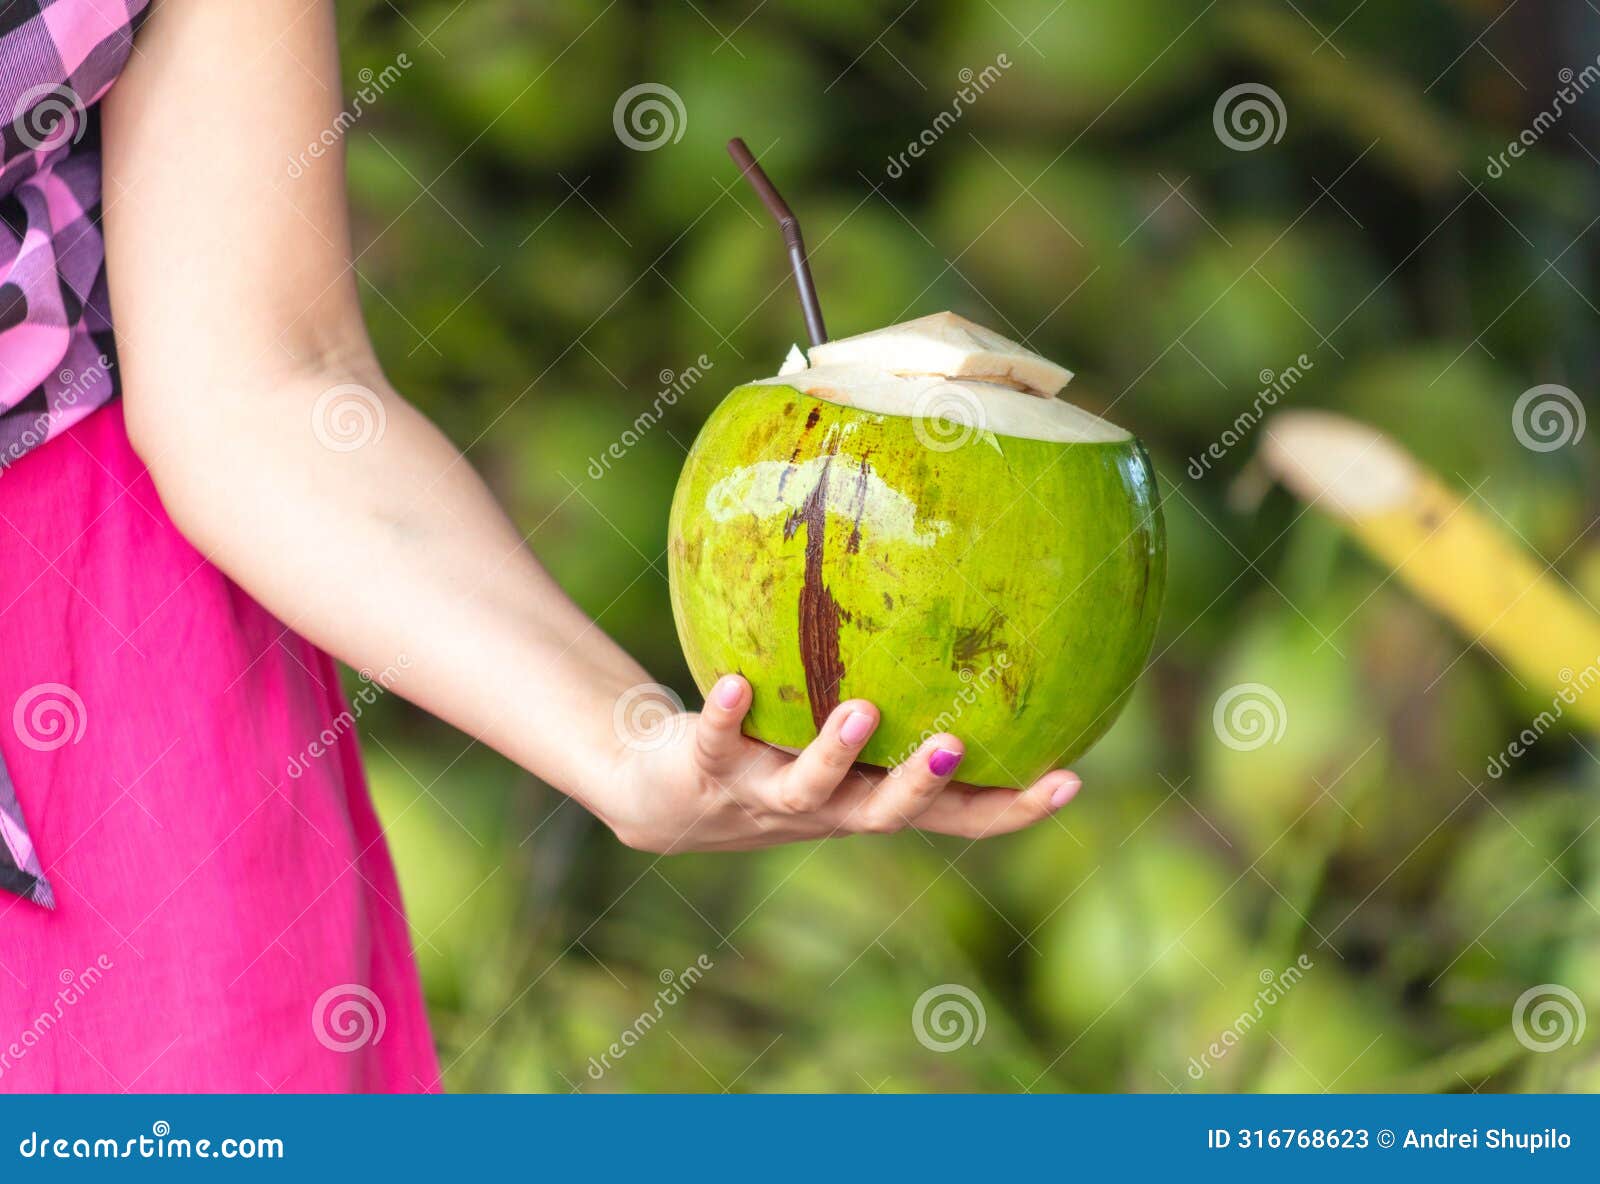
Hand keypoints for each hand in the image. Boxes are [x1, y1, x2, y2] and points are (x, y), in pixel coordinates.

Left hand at [600, 675, 1081, 852]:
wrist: (663, 793)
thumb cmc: (773, 749)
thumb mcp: (840, 730)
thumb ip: (898, 691)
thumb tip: (965, 598)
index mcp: (867, 802)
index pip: (953, 818)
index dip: (1011, 809)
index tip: (1070, 779)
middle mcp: (821, 812)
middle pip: (881, 815)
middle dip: (919, 788)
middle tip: (957, 747)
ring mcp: (760, 797)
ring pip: (804, 789)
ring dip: (833, 753)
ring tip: (862, 709)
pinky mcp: (700, 774)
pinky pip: (714, 742)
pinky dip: (724, 715)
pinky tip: (737, 681)